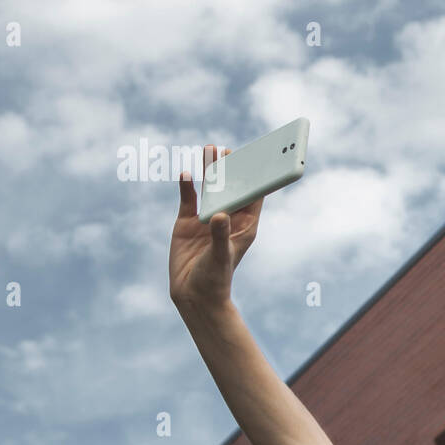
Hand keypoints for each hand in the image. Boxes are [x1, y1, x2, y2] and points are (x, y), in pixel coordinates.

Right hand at [169, 144, 263, 308]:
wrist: (192, 294)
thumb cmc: (215, 278)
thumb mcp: (220, 256)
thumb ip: (220, 234)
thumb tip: (220, 214)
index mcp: (244, 226)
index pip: (253, 198)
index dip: (256, 179)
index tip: (257, 160)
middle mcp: (227, 219)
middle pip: (230, 188)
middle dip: (230, 169)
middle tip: (228, 149)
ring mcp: (206, 219)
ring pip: (209, 189)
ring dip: (209, 171)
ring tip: (209, 149)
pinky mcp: (186, 223)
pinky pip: (188, 199)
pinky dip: (187, 186)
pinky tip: (186, 174)